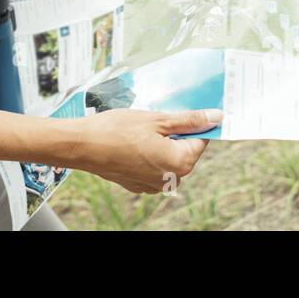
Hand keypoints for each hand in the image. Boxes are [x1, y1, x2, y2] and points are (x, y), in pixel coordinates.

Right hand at [72, 108, 217, 193]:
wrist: (83, 146)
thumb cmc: (118, 130)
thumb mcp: (157, 119)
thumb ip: (189, 121)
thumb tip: (216, 118)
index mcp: (180, 163)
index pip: (201, 139)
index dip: (193, 123)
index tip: (181, 113)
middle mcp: (171, 179)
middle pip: (184, 150)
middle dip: (174, 134)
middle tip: (154, 119)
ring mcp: (154, 185)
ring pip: (167, 158)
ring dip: (160, 144)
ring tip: (140, 131)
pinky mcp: (139, 185)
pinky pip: (152, 167)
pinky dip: (147, 154)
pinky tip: (131, 143)